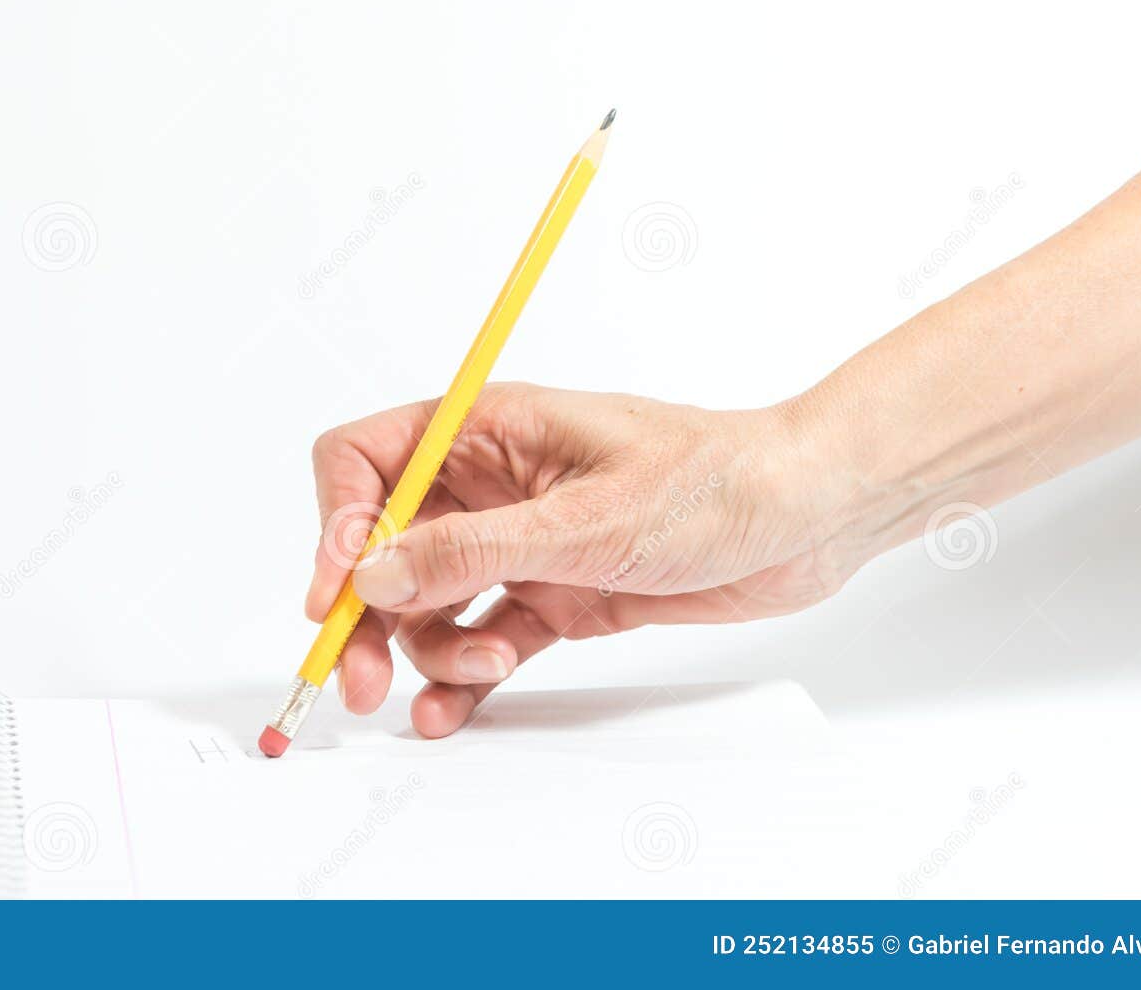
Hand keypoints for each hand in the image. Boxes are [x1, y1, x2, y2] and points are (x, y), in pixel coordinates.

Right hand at [304, 382, 853, 737]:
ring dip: (433, 649)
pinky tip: (454, 710)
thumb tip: (372, 574)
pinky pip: (484, 636)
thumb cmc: (717, 482)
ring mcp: (525, 542)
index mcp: (491, 430)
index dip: (335, 525)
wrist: (807, 517)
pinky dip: (464, 677)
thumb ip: (474, 549)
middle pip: (386, 546)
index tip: (333, 595)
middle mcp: (496, 484)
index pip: (368, 460)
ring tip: (488, 669)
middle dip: (367, 614)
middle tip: (360, 679)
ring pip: (431, 603)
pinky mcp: (557, 593)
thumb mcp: (588, 520)